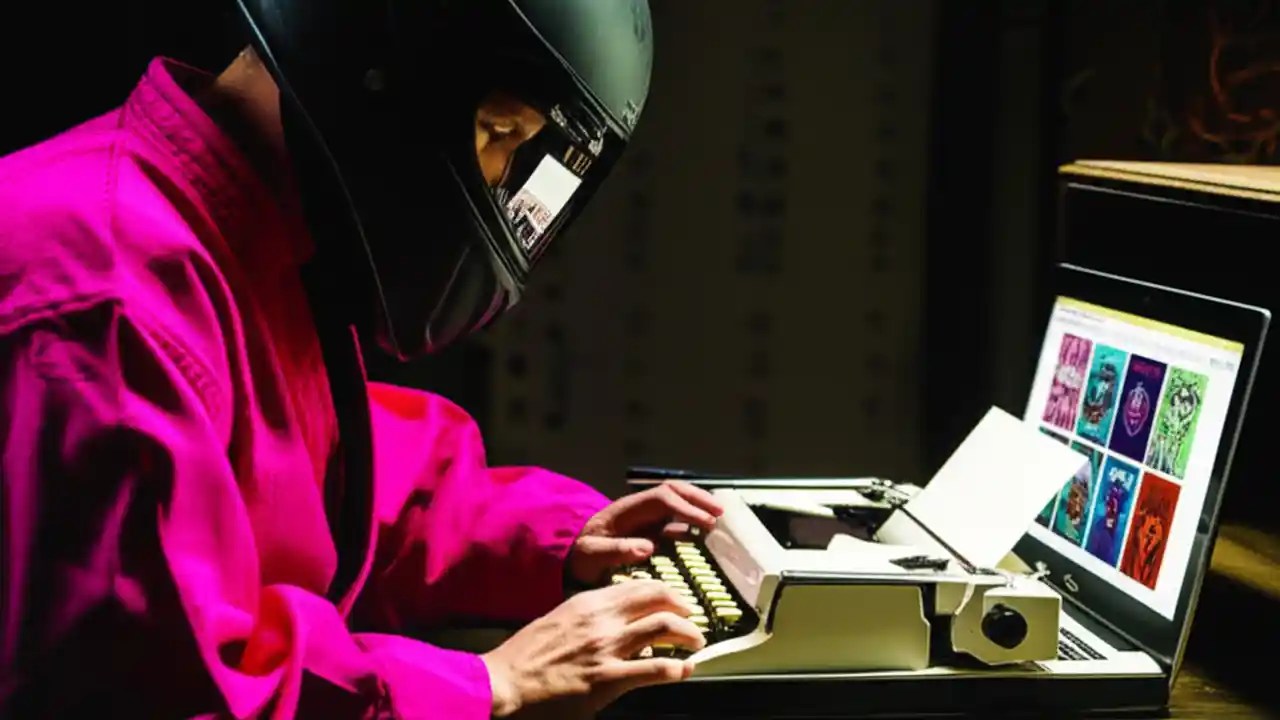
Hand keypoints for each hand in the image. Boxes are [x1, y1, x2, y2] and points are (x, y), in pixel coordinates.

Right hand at [481, 580, 704, 717]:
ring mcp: (607, 648)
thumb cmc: (525, 657)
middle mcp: (602, 619)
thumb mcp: (558, 621)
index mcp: (588, 602)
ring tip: (696, 643)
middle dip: (683, 608)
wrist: (504, 684)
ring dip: (689, 635)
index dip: (665, 592)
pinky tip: (685, 670)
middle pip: (658, 600)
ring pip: (665, 628)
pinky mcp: (609, 679)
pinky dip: (678, 668)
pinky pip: (656, 668)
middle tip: (692, 619)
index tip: (676, 601)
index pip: (639, 586)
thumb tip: (615, 621)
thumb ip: (588, 617)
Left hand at [568, 481, 724, 585]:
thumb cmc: (578, 554)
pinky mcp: (642, 529)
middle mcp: (637, 509)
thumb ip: (616, 550)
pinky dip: (687, 523)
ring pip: (674, 503)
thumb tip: (648, 547)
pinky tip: (698, 534)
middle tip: (721, 512)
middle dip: (698, 498)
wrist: (566, 553)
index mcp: (627, 510)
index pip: (663, 499)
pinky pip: (669, 521)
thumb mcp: (590, 555)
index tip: (707, 522)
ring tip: (717, 519)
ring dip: (695, 507)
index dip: (687, 508)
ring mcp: (641, 518)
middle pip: (672, 492)